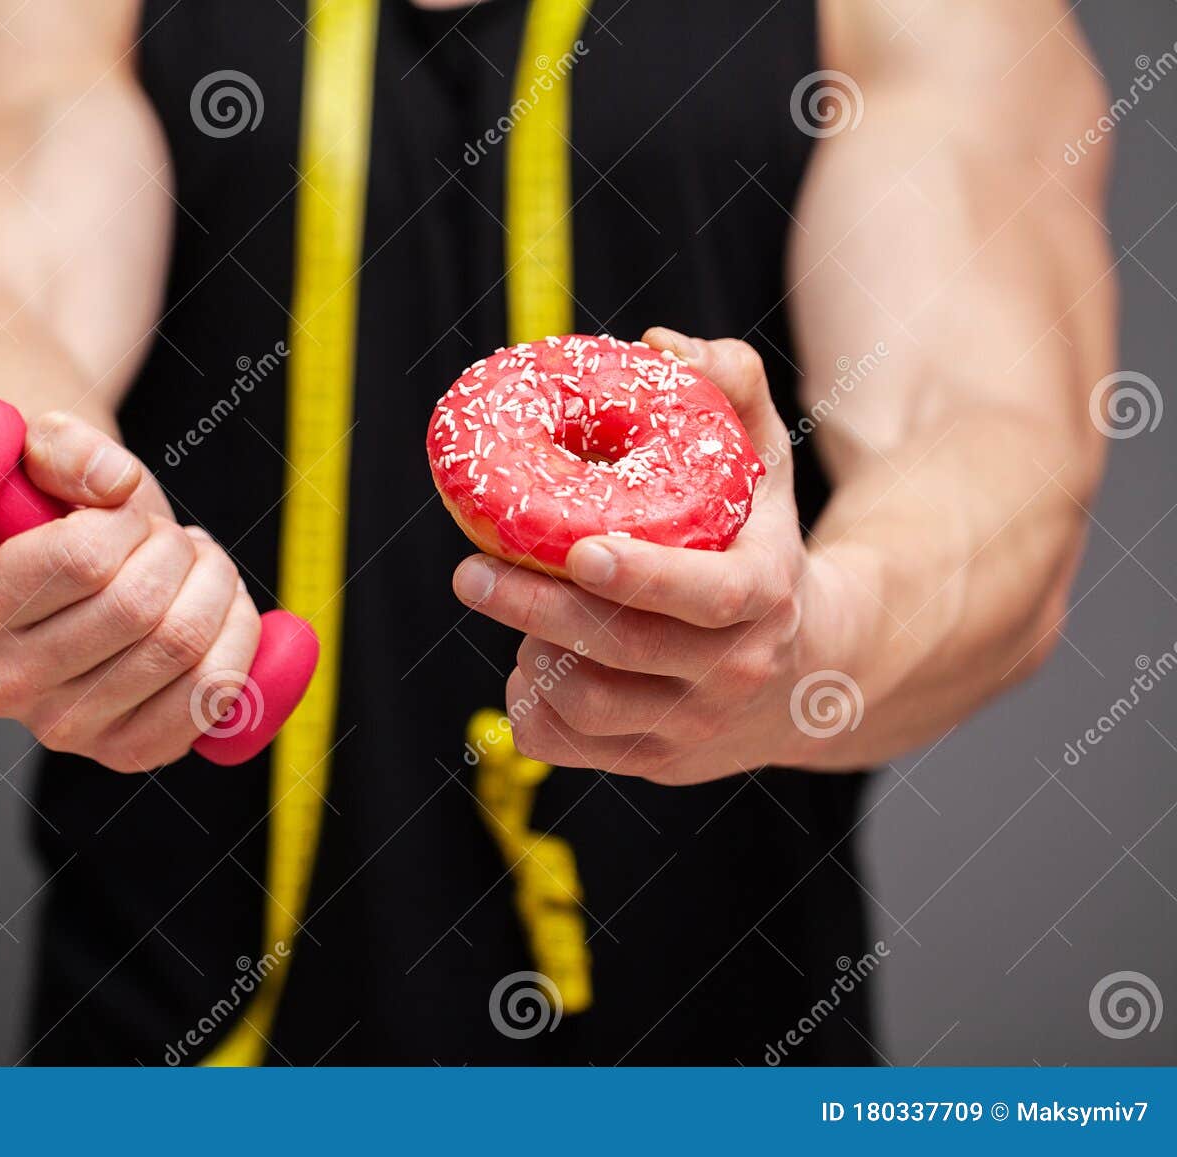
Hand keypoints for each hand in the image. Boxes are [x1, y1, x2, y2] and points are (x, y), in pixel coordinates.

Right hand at [0, 411, 260, 770]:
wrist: (67, 576)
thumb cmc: (56, 510)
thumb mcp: (41, 453)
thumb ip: (62, 446)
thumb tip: (114, 481)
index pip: (83, 559)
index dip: (130, 522)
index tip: (127, 511)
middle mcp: (4, 684)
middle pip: (141, 608)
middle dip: (179, 552)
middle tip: (174, 539)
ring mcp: (65, 729)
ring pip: (183, 647)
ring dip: (215, 587)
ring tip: (199, 566)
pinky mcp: (126, 751)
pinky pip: (211, 699)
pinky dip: (239, 643)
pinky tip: (222, 612)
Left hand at [452, 329, 859, 783]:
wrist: (809, 672)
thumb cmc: (762, 545)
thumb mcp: (766, 464)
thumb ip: (730, 389)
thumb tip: (658, 345)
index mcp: (765, 594)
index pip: (706, 596)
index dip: (641, 576)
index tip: (576, 549)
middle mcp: (734, 671)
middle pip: (625, 653)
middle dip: (536, 612)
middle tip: (471, 573)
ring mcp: (693, 727)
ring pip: (588, 708)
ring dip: (533, 656)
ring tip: (513, 607)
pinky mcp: (655, 764)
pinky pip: (568, 746)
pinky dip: (531, 708)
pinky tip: (527, 663)